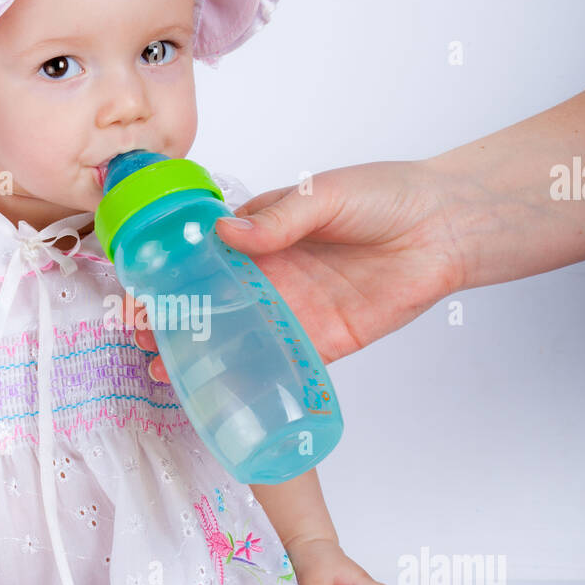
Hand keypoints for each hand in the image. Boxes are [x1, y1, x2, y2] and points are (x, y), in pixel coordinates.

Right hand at [132, 160, 464, 372]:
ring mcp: (293, 312)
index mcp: (262, 234)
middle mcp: (270, 276)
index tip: (138, 285)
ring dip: (199, 355)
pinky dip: (247, 379)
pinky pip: (279, 365)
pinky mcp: (321, 343)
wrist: (447, 228)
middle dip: (172, 319)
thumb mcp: (325, 194)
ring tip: (162, 369)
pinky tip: (216, 390)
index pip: (203, 255)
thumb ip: (280, 218)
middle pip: (210, 302)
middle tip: (139, 334)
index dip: (169, 271)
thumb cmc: (388, 197)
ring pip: (235, 338)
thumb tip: (228, 232)